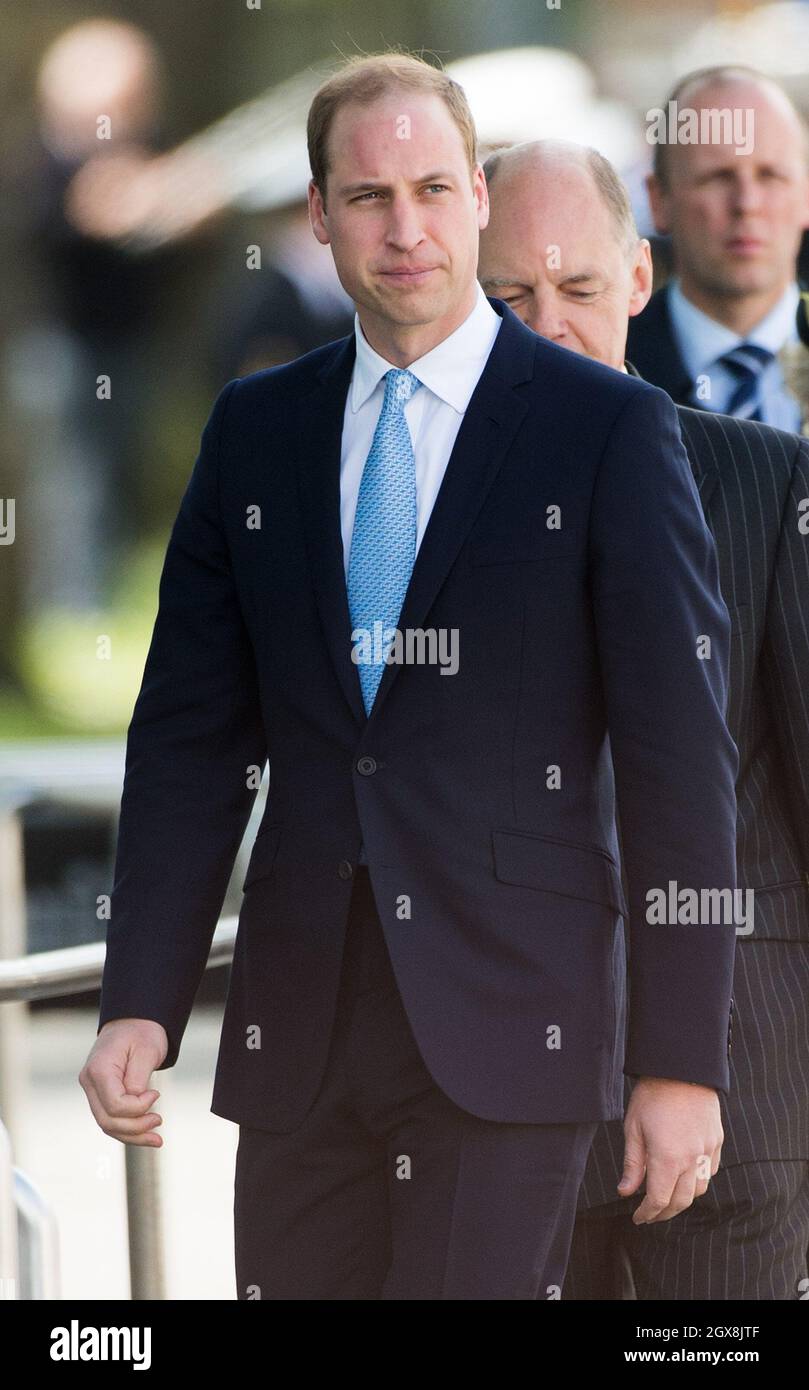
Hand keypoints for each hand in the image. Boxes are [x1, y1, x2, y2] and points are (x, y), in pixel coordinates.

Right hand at [79, 1019, 167, 1146]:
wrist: (133, 1022)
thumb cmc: (141, 1033)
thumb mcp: (146, 1051)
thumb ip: (139, 1080)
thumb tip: (137, 1103)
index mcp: (99, 1069)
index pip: (114, 1104)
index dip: (138, 1108)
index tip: (156, 1095)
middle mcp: (89, 1081)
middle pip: (107, 1120)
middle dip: (135, 1128)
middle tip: (159, 1121)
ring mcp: (92, 1089)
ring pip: (107, 1124)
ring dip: (133, 1135)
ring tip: (156, 1138)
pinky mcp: (100, 1095)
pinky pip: (111, 1118)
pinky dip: (128, 1129)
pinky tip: (147, 1136)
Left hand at [618, 1076, 722, 1222]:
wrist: (681, 1068)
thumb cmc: (652, 1095)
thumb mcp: (633, 1128)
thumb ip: (632, 1164)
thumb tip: (625, 1192)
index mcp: (668, 1158)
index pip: (659, 1200)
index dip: (647, 1214)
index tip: (638, 1218)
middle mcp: (691, 1159)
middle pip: (681, 1201)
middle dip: (664, 1213)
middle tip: (650, 1214)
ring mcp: (707, 1151)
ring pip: (699, 1190)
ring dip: (683, 1199)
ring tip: (667, 1197)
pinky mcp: (717, 1141)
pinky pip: (710, 1171)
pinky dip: (698, 1180)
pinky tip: (685, 1176)